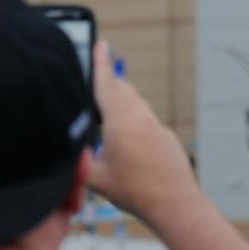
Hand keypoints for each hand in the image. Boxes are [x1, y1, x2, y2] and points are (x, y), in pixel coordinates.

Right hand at [87, 41, 198, 223]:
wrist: (176, 205)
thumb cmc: (136, 193)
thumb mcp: (96, 177)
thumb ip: (81, 159)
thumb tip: (72, 148)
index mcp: (121, 122)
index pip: (106, 85)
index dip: (99, 63)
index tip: (101, 44)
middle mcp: (142, 119)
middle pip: (123, 91)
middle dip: (109, 81)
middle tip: (95, 77)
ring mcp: (158, 128)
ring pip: (137, 105)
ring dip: (122, 101)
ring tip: (106, 111)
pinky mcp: (168, 139)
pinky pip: (148, 121)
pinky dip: (135, 120)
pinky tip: (128, 137)